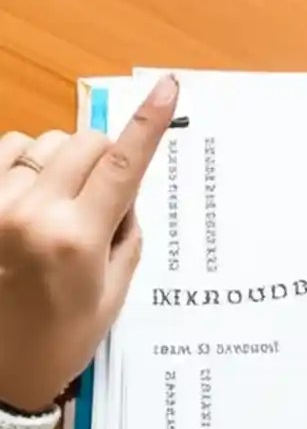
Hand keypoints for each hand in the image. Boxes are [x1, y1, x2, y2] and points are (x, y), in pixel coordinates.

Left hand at [0, 75, 177, 412]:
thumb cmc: (57, 341)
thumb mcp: (112, 294)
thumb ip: (125, 233)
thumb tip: (125, 189)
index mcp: (77, 239)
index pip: (124, 164)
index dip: (149, 121)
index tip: (168, 87)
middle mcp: (33, 214)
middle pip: (85, 142)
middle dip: (105, 155)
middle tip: (103, 193)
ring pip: (41, 142)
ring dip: (60, 159)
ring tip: (56, 200)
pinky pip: (2, 153)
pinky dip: (21, 161)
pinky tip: (26, 192)